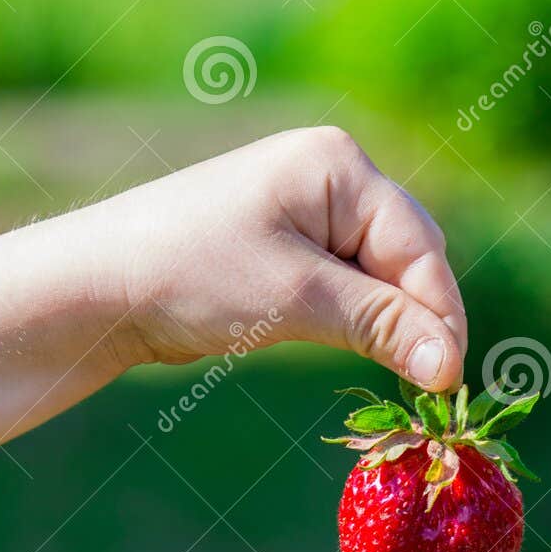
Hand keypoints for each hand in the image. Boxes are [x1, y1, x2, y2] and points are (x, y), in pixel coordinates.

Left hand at [91, 126, 466, 391]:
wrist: (100, 285)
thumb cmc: (193, 276)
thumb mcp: (297, 300)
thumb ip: (381, 326)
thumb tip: (450, 366)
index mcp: (339, 165)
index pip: (419, 246)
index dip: (439, 316)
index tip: (447, 382)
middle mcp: (331, 176)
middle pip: (408, 258)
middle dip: (415, 319)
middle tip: (422, 386)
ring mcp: (309, 209)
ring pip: (380, 278)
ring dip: (386, 325)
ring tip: (387, 374)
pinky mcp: (289, 246)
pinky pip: (347, 286)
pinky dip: (355, 321)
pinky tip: (345, 348)